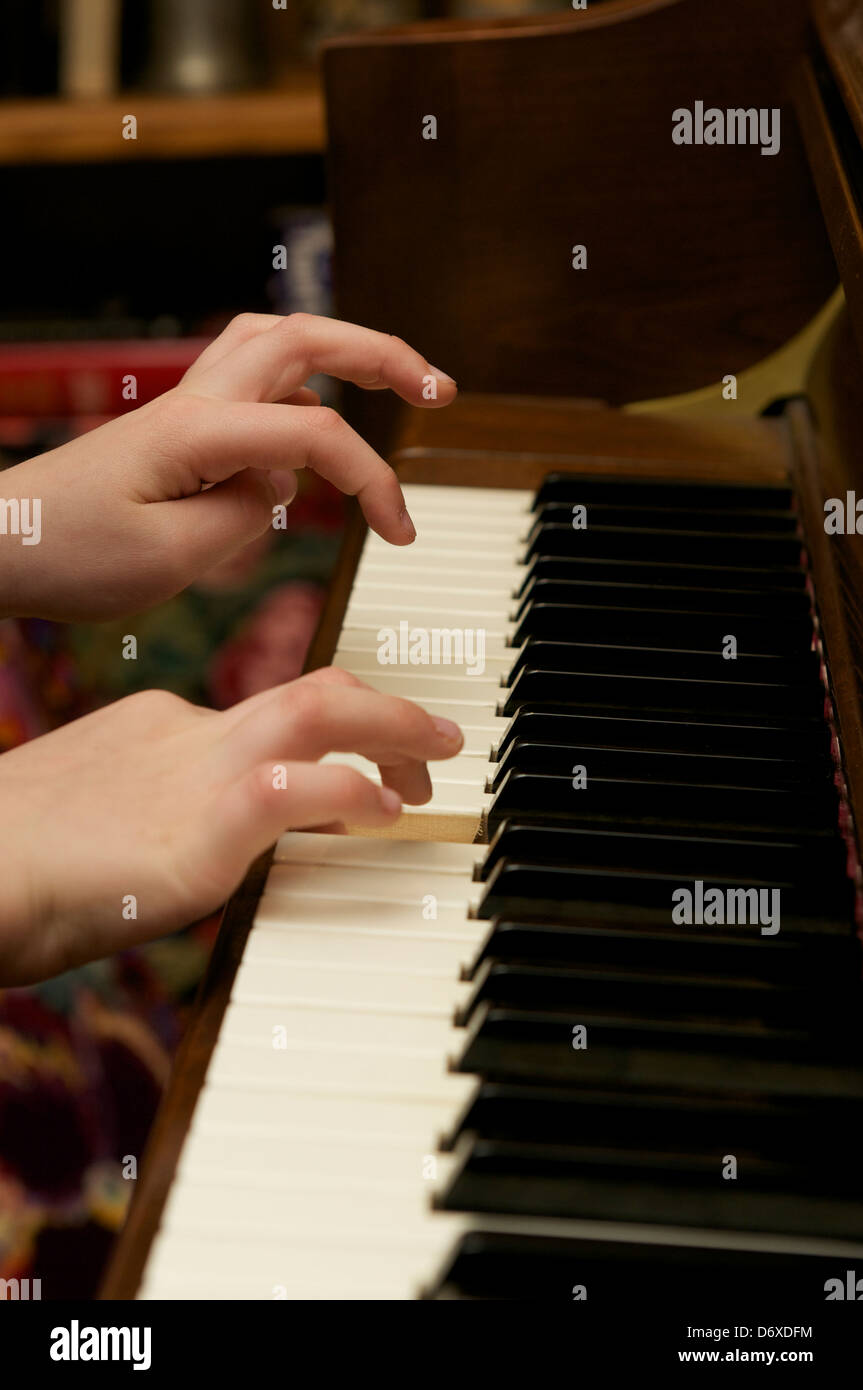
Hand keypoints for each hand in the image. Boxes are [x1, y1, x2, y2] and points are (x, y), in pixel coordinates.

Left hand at [0, 314, 456, 621]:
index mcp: (198, 431)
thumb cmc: (65, 553)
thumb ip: (242, 515)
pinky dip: (300, 393)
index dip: (374, 480)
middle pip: (306, 337)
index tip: (400, 532)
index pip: (318, 434)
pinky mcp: (177, 430)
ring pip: (276, 342)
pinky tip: (309, 448)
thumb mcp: (169, 558)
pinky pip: (252, 386)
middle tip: (438, 389)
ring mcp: (185, 409)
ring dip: (343, 354)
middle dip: (383, 355)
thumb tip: (274, 486)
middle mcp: (196, 402)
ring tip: (393, 386)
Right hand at [0, 667, 463, 985]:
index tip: (363, 769)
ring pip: (318, 713)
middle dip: (383, 709)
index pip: (268, 715)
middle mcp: (187, 735)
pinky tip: (385, 810)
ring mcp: (197, 773)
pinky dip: (351, 791)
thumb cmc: (16, 860)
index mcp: (161, 729)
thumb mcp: (102, 821)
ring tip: (438, 758)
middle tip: (436, 739)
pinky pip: (296, 787)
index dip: (333, 737)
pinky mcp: (199, 827)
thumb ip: (162, 817)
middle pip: (309, 692)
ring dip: (392, 730)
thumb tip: (205, 846)